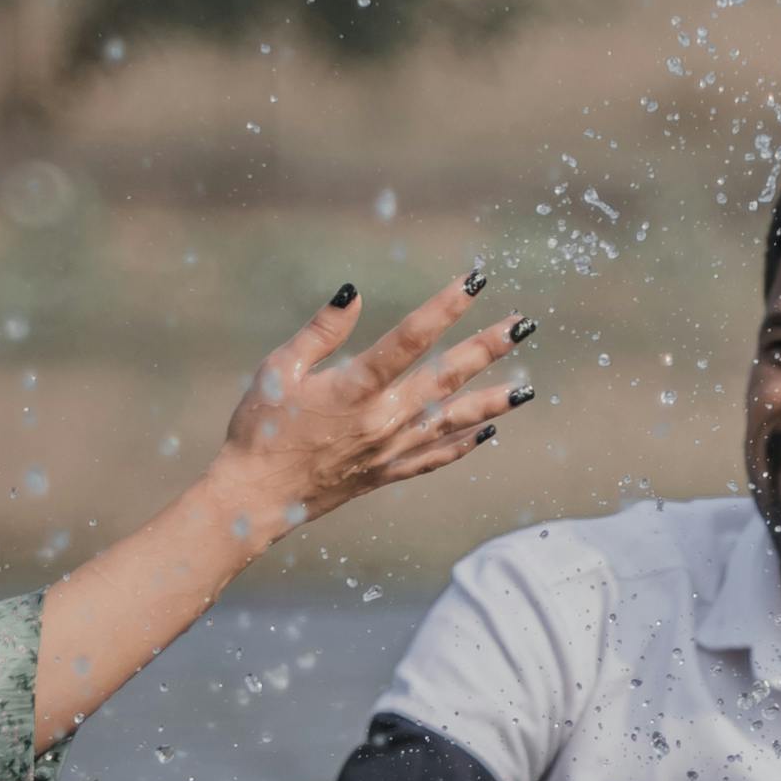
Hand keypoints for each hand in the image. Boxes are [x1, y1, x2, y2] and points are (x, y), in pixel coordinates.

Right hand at [206, 269, 522, 537]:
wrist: (254, 498)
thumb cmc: (259, 429)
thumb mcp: (279, 369)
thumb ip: (321, 331)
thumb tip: (354, 292)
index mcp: (355, 387)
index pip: (410, 337)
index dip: (445, 307)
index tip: (474, 281)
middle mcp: (383, 419)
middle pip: (446, 376)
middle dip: (487, 348)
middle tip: (524, 325)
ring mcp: (389, 450)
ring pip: (452, 420)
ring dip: (491, 401)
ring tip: (526, 388)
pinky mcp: (386, 474)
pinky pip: (434, 458)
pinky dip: (463, 444)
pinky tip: (487, 431)